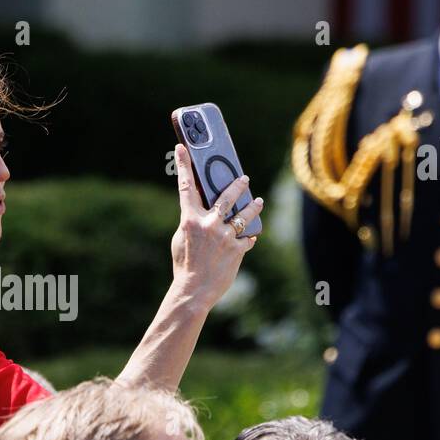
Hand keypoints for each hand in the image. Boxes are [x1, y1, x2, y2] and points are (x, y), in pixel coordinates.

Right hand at [169, 143, 263, 309]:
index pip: (186, 187)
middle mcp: (209, 225)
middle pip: (226, 196)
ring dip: (253, 207)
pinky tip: (248, 238)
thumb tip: (202, 208)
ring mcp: (224, 236)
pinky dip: (247, 237)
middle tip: (244, 177)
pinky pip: (246, 238)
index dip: (184, 165)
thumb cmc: (184, 265)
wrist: (194, 291)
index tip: (183, 148)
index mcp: (189, 220)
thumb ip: (191, 221)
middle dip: (237, 184)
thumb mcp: (181, 239)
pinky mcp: (237, 249)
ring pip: (244, 214)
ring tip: (257, 202)